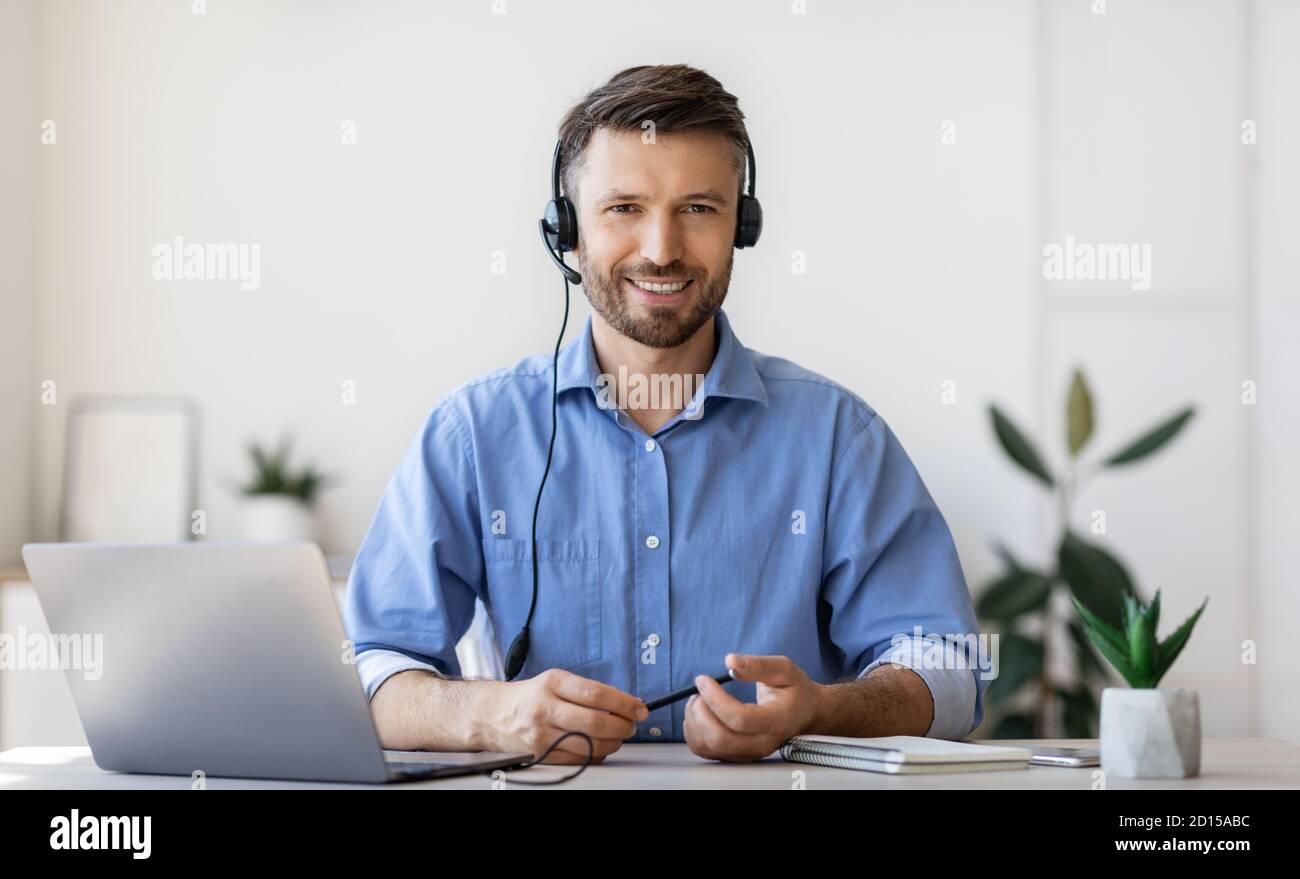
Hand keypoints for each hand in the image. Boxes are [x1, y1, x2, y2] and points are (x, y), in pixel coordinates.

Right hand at [483, 668, 648, 764]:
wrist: (494, 714)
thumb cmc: (531, 696)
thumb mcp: (556, 681)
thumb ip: (588, 690)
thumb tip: (625, 702)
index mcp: (552, 683)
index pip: (596, 694)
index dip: (623, 703)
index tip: (640, 708)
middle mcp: (545, 708)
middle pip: (595, 722)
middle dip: (622, 726)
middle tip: (632, 725)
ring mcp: (542, 734)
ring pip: (589, 744)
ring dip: (613, 743)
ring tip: (618, 736)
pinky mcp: (541, 754)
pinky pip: (578, 759)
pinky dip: (596, 754)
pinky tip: (599, 746)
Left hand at [683, 653, 820, 762]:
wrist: (804, 715)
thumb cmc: (794, 691)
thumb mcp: (784, 669)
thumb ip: (758, 665)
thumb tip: (730, 662)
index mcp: (777, 721)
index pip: (740, 719)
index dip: (715, 698)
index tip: (704, 679)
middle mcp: (763, 743)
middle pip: (720, 739)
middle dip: (700, 712)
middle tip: (699, 690)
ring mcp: (748, 753)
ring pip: (709, 747)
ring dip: (694, 721)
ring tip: (699, 699)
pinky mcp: (735, 756)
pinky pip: (704, 750)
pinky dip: (693, 732)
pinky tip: (700, 713)